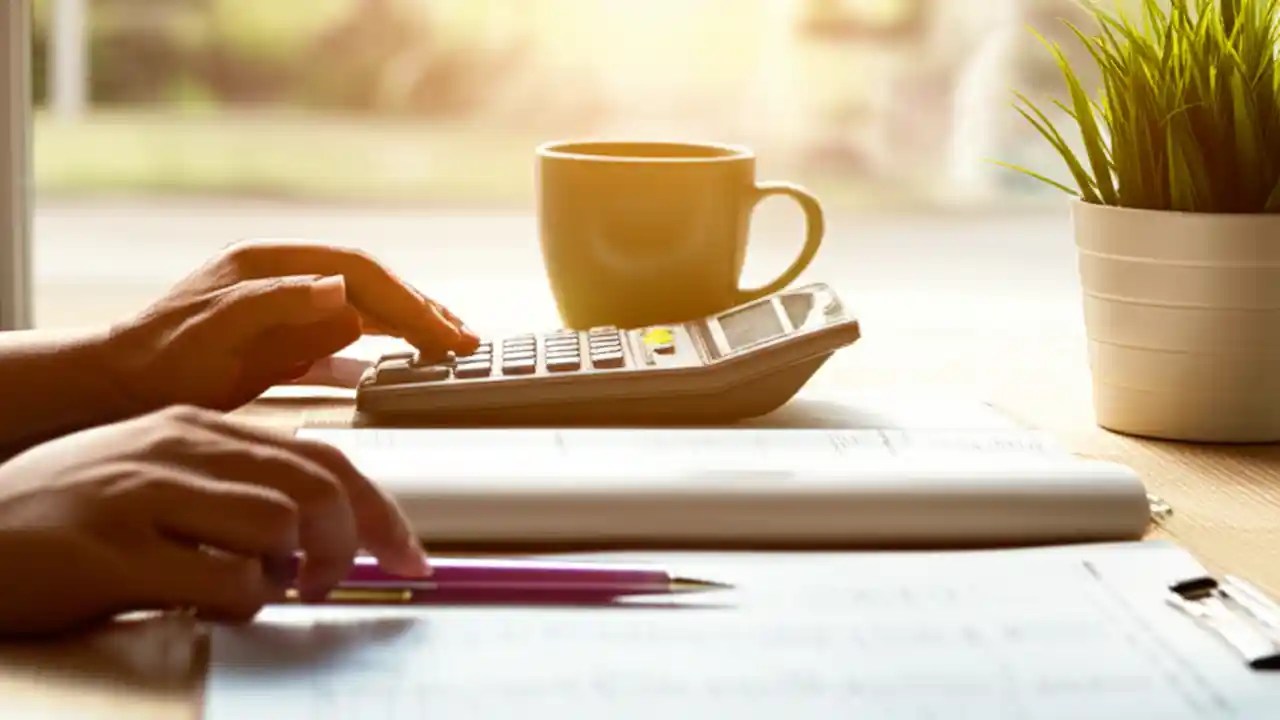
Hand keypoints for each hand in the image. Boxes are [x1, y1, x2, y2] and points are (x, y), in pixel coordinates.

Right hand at [0, 406, 426, 636]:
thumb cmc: (67, 517)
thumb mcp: (157, 477)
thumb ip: (231, 487)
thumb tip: (316, 531)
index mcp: (197, 428)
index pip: (323, 458)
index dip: (381, 511)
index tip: (411, 556)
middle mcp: (178, 448)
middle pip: (317, 487)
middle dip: (351, 544)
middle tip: (333, 584)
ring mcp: (144, 493)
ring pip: (280, 526)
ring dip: (291, 575)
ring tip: (259, 591)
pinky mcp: (114, 550)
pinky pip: (223, 578)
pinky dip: (241, 602)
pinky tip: (209, 605)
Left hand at [101, 239, 480, 411]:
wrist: (113, 389)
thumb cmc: (157, 362)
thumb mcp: (213, 331)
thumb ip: (275, 304)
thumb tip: (342, 292)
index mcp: (270, 265)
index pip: (360, 272)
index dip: (406, 300)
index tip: (441, 332)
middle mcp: (284, 280)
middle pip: (370, 286)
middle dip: (421, 310)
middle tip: (465, 340)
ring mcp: (285, 310)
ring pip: (364, 309)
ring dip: (409, 327)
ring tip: (450, 346)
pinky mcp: (282, 342)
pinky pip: (344, 339)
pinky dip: (380, 348)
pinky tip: (403, 362)